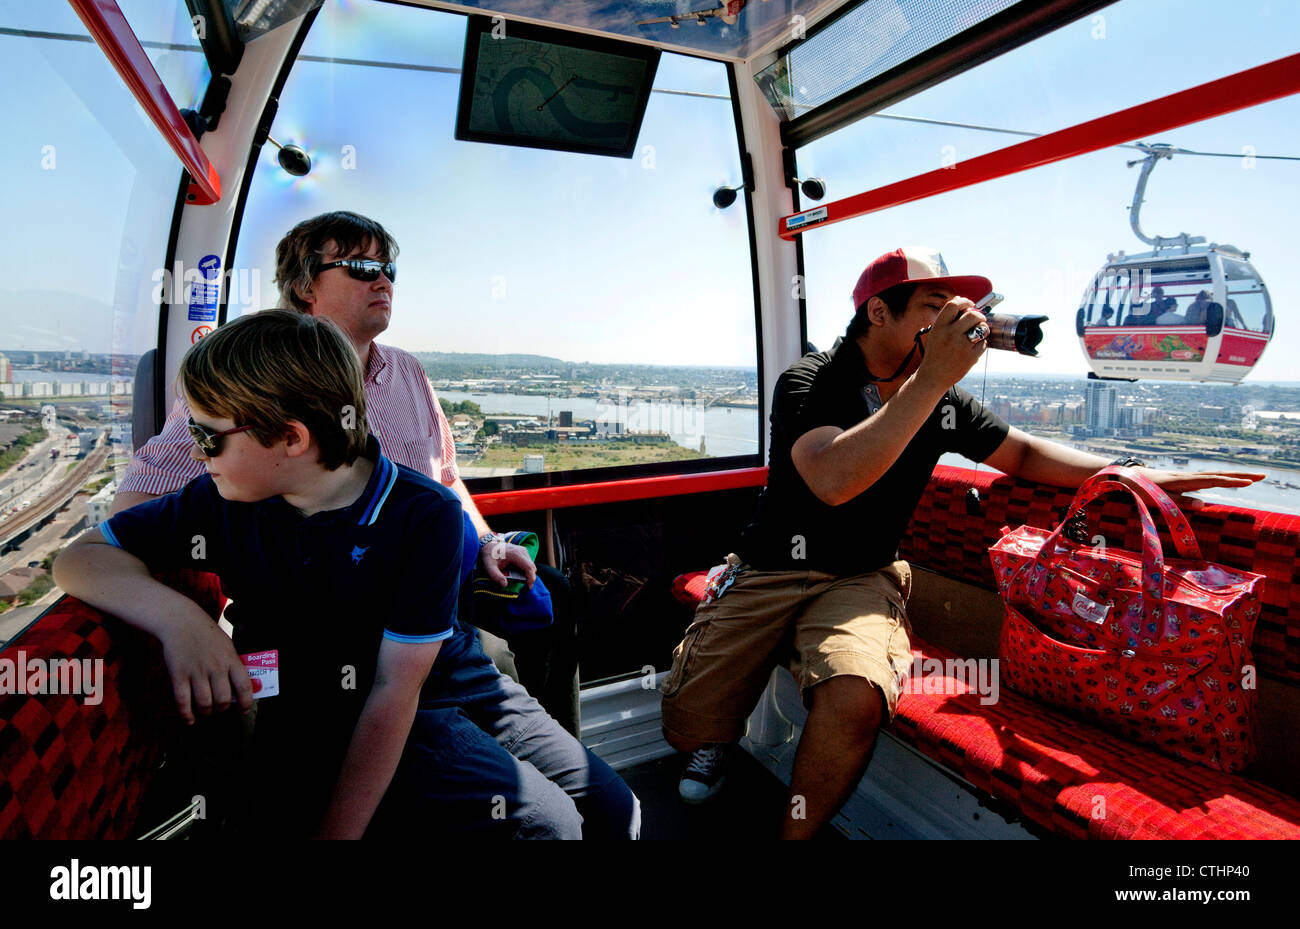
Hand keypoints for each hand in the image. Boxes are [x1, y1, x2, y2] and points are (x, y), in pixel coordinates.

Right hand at [159, 609, 254, 723]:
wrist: (181, 621)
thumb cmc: (207, 635)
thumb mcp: (227, 645)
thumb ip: (233, 665)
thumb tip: (241, 688)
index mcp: (231, 659)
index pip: (244, 686)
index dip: (246, 702)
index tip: (244, 710)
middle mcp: (215, 667)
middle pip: (223, 699)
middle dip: (222, 709)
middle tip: (220, 708)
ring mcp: (196, 672)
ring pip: (204, 703)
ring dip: (206, 712)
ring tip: (206, 710)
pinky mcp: (178, 675)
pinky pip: (183, 701)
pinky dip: (186, 714)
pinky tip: (189, 719)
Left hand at [479, 538, 536, 588]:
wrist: (489, 545)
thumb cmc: (489, 556)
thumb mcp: (489, 567)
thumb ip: (496, 576)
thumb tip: (505, 585)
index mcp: (515, 554)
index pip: (529, 567)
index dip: (530, 578)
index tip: (528, 587)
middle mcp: (522, 551)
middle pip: (532, 567)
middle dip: (530, 578)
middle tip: (524, 587)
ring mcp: (523, 551)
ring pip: (531, 566)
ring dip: (528, 574)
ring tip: (520, 581)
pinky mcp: (523, 552)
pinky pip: (528, 563)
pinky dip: (526, 570)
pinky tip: (518, 574)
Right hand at [914, 297, 987, 390]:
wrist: (933, 377)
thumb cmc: (935, 354)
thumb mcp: (935, 334)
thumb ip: (948, 319)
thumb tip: (963, 302)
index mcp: (939, 327)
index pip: (953, 305)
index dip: (964, 301)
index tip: (970, 303)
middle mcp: (950, 334)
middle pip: (972, 315)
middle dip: (979, 315)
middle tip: (979, 319)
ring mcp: (961, 346)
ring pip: (982, 328)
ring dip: (983, 329)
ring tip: (977, 334)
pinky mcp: (971, 357)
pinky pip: (984, 344)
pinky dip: (981, 344)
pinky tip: (973, 348)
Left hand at [1118, 467, 1264, 510]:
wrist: (1122, 476)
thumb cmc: (1137, 489)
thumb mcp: (1156, 498)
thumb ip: (1179, 502)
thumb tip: (1204, 504)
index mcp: (1181, 481)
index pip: (1212, 481)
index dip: (1231, 482)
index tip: (1249, 482)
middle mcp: (1185, 476)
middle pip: (1217, 475)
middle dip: (1240, 475)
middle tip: (1262, 475)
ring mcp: (1183, 477)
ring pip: (1213, 475)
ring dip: (1232, 476)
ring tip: (1251, 478)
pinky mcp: (1180, 479)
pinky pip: (1204, 478)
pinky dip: (1219, 478)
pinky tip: (1226, 480)